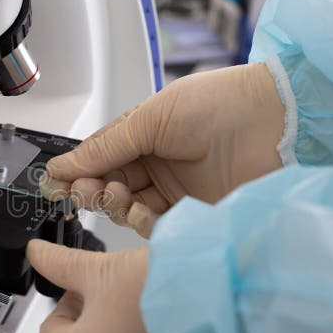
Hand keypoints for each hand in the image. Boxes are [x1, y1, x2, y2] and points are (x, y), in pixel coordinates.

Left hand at [27, 239, 212, 332]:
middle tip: (129, 303)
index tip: (97, 291)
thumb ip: (63, 265)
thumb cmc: (168, 296)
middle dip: (99, 330)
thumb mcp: (105, 270)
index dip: (73, 304)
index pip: (52, 331)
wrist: (236, 319)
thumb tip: (38, 254)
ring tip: (157, 324)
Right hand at [40, 63, 284, 237]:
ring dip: (114, 205)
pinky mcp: (192, 214)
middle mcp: (158, 162)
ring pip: (126, 207)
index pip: (99, 157)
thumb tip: (63, 164)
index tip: (55, 183)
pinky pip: (153, 226)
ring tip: (119, 197)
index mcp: (145, 133)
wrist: (277, 126)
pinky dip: (141, 222)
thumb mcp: (150, 118)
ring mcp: (175, 189)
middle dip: (91, 189)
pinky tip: (144, 211)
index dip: (76, 171)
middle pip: (108, 184)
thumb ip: (105, 146)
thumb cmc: (221, 106)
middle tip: (87, 190)